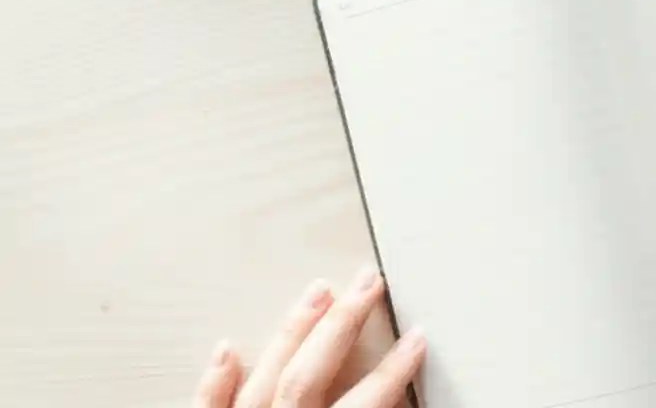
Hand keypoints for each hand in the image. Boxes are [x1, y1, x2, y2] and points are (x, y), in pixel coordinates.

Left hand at [192, 267, 425, 407]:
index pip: (365, 403)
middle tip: (368, 282)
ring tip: (317, 291)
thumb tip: (400, 401)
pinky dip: (217, 378)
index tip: (415, 339)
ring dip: (294, 332)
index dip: (394, 369)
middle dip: (343, 322)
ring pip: (266, 378)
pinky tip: (228, 347)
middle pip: (310, 373)